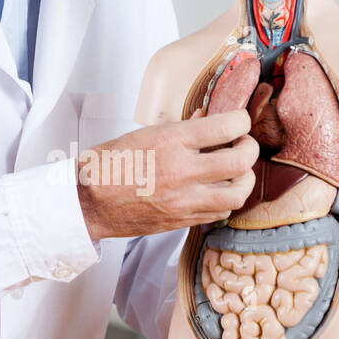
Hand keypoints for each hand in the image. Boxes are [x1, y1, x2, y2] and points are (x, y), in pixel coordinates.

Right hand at [76, 111, 258, 241]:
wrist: (89, 202)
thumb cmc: (108, 165)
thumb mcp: (143, 134)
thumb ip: (181, 128)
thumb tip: (207, 118)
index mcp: (171, 142)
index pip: (227, 126)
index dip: (241, 120)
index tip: (239, 120)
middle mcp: (182, 171)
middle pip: (241, 161)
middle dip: (249, 148)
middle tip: (243, 144)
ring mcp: (185, 200)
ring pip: (238, 193)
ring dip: (245, 179)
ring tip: (238, 171)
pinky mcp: (183, 220)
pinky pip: (220, 212)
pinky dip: (227, 200)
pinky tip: (219, 190)